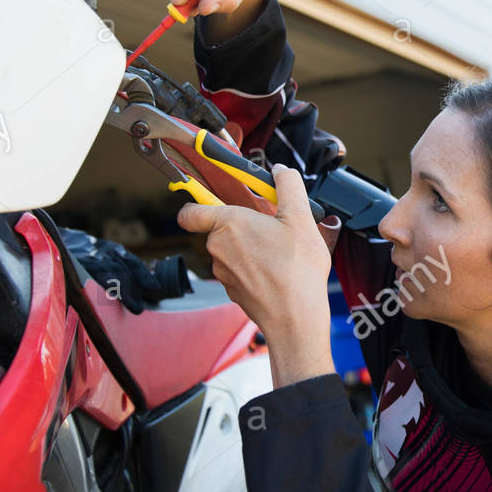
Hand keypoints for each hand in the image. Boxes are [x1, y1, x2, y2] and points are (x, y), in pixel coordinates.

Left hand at [177, 165, 340, 386]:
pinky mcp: (233, 291)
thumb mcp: (301, 219)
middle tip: (273, 228)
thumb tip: (282, 171)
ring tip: (281, 254)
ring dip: (250, 249)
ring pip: (232, 252)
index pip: (190, 211)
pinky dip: (254, 270)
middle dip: (243, 226)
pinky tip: (278, 273)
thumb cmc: (297, 271)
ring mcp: (223, 273)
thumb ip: (289, 187)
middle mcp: (217, 248)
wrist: (295, 319)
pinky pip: (240, 272)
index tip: (216, 199)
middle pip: (220, 228)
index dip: (198, 203)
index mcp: (228, 224)